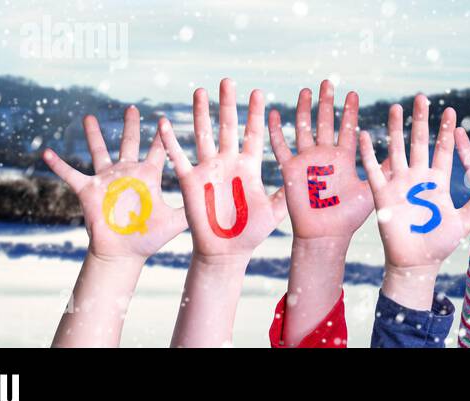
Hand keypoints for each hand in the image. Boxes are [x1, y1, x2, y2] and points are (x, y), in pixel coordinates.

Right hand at [43, 106, 186, 260]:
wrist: (123, 254)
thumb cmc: (149, 238)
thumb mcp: (175, 221)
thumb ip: (193, 207)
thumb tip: (218, 201)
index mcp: (148, 177)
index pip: (158, 150)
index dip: (161, 135)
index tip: (164, 117)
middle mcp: (127, 173)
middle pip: (129, 143)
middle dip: (130, 126)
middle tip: (132, 107)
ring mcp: (107, 180)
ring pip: (99, 151)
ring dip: (94, 135)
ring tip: (89, 116)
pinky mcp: (88, 191)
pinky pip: (70, 174)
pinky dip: (58, 164)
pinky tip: (46, 152)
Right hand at [158, 79, 287, 259]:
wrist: (226, 252)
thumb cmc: (252, 233)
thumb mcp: (275, 211)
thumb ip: (287, 192)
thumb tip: (305, 176)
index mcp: (249, 167)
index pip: (253, 134)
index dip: (255, 114)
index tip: (258, 92)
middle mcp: (229, 163)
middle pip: (228, 127)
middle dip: (228, 104)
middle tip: (228, 80)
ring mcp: (209, 170)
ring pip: (204, 135)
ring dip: (201, 113)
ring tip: (200, 91)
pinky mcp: (190, 181)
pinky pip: (178, 158)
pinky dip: (171, 141)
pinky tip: (164, 122)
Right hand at [268, 80, 375, 240]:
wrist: (325, 235)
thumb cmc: (349, 217)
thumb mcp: (371, 189)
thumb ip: (382, 169)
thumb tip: (402, 152)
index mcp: (343, 158)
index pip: (346, 128)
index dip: (349, 111)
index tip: (353, 92)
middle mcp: (324, 156)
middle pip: (324, 122)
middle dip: (326, 102)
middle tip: (328, 82)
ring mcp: (306, 161)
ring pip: (303, 128)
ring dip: (303, 110)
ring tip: (305, 90)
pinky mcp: (290, 170)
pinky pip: (280, 147)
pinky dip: (276, 131)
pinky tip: (272, 113)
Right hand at [359, 95, 469, 308]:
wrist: (416, 264)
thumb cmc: (440, 244)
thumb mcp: (464, 221)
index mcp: (437, 182)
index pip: (442, 150)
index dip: (446, 131)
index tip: (450, 110)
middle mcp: (418, 178)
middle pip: (419, 143)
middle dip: (421, 120)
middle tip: (421, 97)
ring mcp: (399, 185)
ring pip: (397, 150)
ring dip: (395, 129)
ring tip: (396, 107)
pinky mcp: (383, 196)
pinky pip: (374, 171)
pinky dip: (369, 154)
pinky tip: (364, 135)